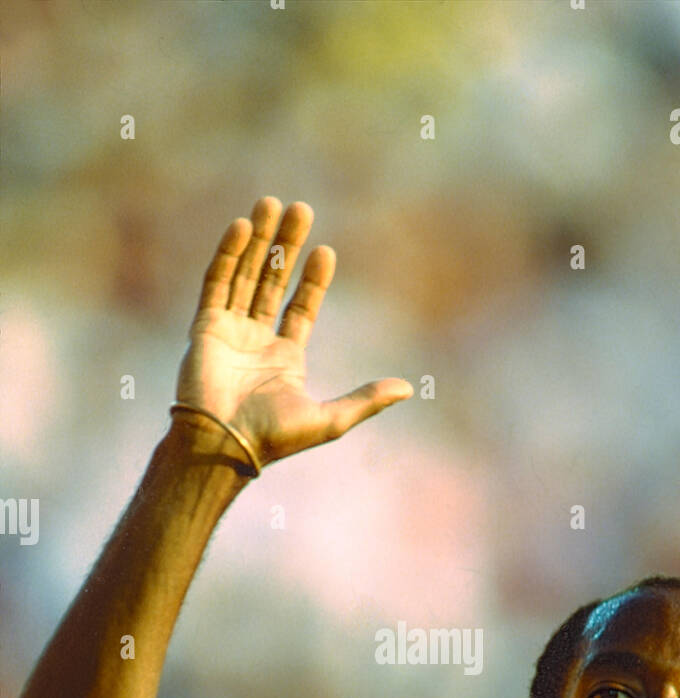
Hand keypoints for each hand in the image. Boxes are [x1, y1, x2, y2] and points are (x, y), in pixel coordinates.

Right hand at [175, 197, 412, 466]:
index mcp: (285, 358)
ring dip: (259, 240)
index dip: (313, 280)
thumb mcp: (331, 420)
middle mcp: (257, 340)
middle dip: (286, 245)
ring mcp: (229, 331)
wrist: (224, 446)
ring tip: (272, 202)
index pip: (301, 308)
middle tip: (301, 208)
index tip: (326, 251)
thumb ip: (366, 400)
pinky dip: (228, 254)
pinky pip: (217, 282)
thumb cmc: (274, 439)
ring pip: (245, 275)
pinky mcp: (204, 327)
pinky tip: (243, 227)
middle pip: (273, 281)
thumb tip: (408, 389)